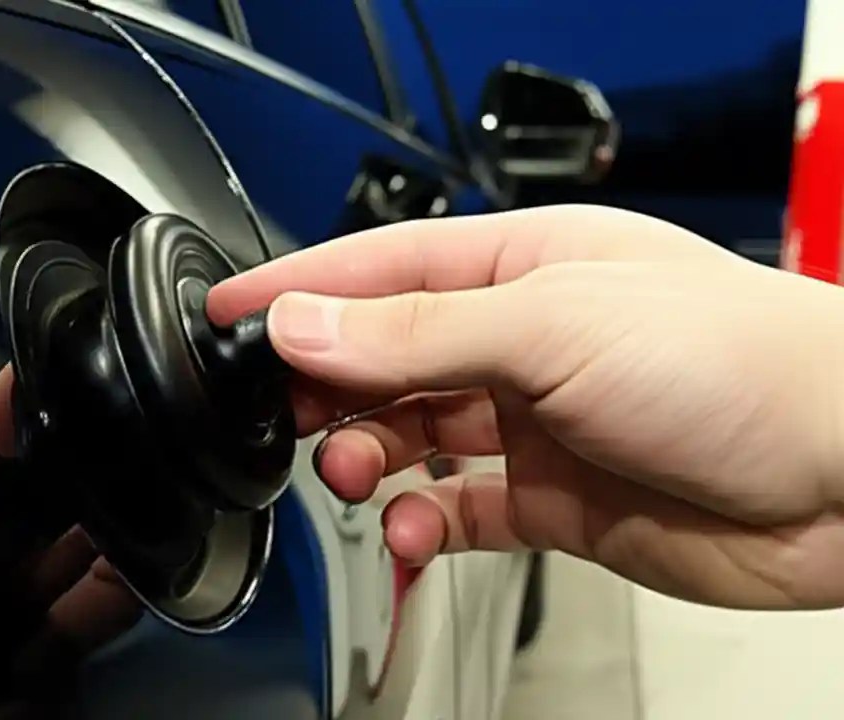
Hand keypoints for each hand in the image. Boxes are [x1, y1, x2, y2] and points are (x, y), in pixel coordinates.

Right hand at [209, 204, 843, 609]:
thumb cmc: (740, 364)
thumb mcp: (555, 324)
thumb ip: (417, 330)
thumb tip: (304, 322)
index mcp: (519, 266)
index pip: (376, 268)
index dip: (293, 290)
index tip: (224, 317)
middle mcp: (519, 339)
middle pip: (382, 356)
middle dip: (325, 387)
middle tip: (282, 418)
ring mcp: (533, 421)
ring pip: (409, 435)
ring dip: (365, 457)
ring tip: (348, 475)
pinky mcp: (553, 497)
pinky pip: (457, 511)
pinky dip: (421, 524)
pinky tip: (410, 529)